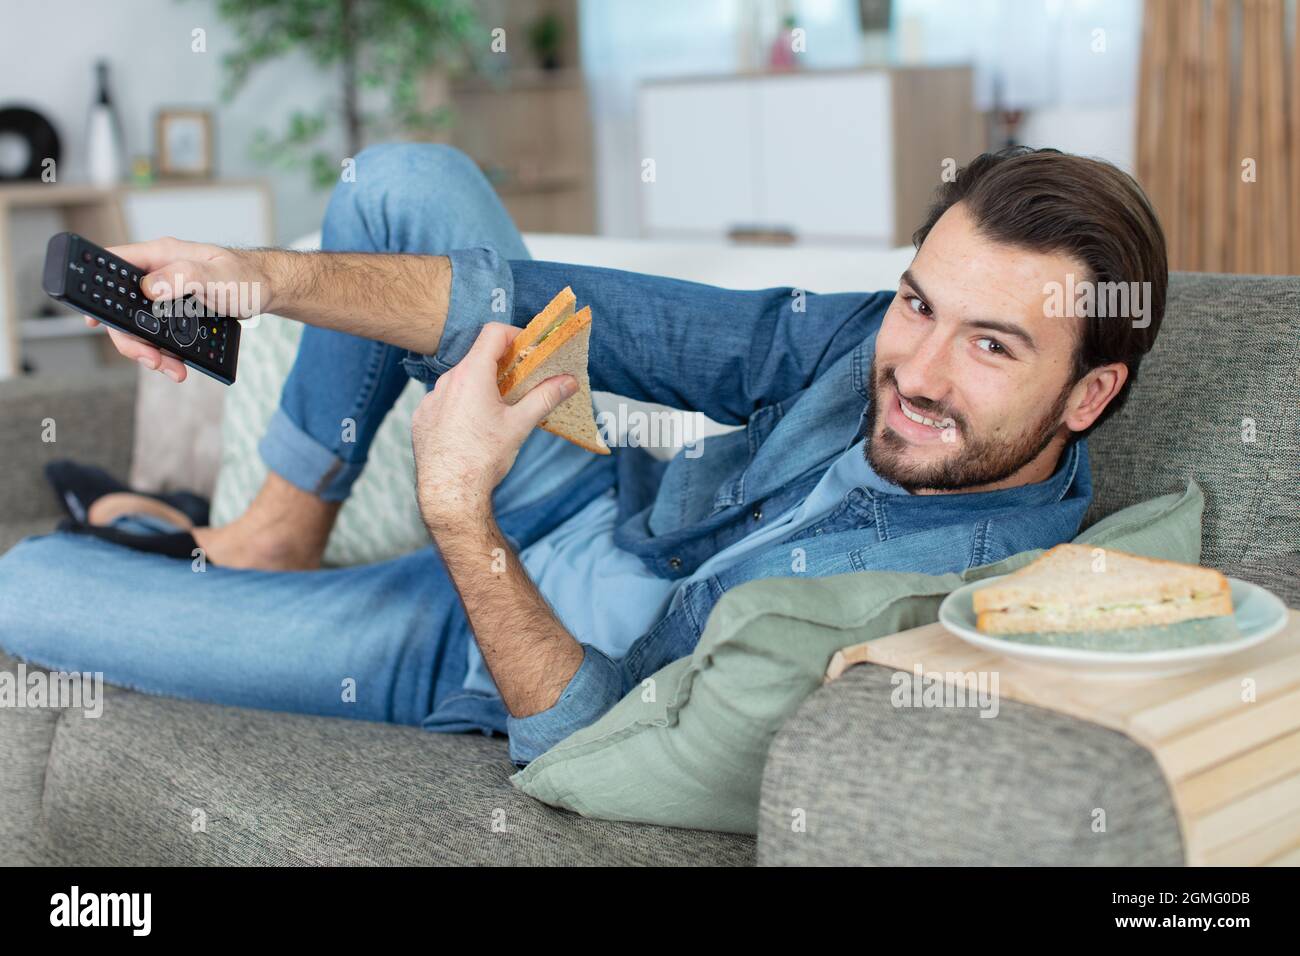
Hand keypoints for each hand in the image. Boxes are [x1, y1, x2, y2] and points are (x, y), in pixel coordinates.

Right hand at [81, 237, 272, 382]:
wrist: (269, 291)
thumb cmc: (246, 277)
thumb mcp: (217, 275)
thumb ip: (183, 276)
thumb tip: (149, 287)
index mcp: (162, 256)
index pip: (115, 264)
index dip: (95, 287)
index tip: (91, 318)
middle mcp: (159, 275)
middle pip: (124, 308)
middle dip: (132, 338)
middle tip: (150, 359)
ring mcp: (167, 296)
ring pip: (143, 327)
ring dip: (151, 352)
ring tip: (172, 370)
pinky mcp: (178, 314)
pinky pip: (161, 335)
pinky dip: (167, 353)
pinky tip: (179, 366)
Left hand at [411, 322, 576, 534]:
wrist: (449, 493)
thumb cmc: (484, 458)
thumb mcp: (520, 425)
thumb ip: (545, 397)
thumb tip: (569, 382)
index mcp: (471, 375)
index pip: (493, 333)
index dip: (515, 336)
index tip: (529, 352)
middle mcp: (446, 381)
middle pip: (477, 357)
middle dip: (501, 366)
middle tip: (521, 384)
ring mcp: (430, 399)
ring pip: (460, 381)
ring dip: (480, 386)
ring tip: (497, 411)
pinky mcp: (421, 417)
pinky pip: (444, 401)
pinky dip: (461, 405)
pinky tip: (472, 429)